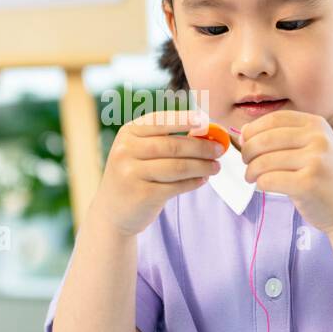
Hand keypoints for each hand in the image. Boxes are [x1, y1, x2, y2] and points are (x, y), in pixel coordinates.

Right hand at [92, 109, 225, 236]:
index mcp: (127, 133)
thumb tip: (205, 132)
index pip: (159, 121)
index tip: (205, 121)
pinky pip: (175, 186)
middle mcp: (126, 151)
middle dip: (201, 147)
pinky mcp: (141, 195)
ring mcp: (131, 173)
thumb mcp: (140, 152)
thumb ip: (165, 140)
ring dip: (202, 166)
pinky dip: (193, 182)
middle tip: (220, 149)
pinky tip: (202, 180)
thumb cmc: (134, 175)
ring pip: (177, 167)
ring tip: (216, 167)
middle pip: (172, 145)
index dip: (184, 119)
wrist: (112, 211)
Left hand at [239, 110, 332, 232]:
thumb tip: (243, 133)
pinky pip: (269, 180)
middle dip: (247, 152)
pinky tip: (264, 186)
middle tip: (246, 163)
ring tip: (252, 177)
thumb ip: (281, 136)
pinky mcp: (308, 184)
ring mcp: (315, 161)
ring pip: (264, 161)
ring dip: (251, 171)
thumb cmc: (322, 177)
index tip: (245, 142)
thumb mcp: (311, 147)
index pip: (274, 119)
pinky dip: (260, 184)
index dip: (253, 130)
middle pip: (265, 139)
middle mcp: (318, 139)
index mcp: (316, 125)